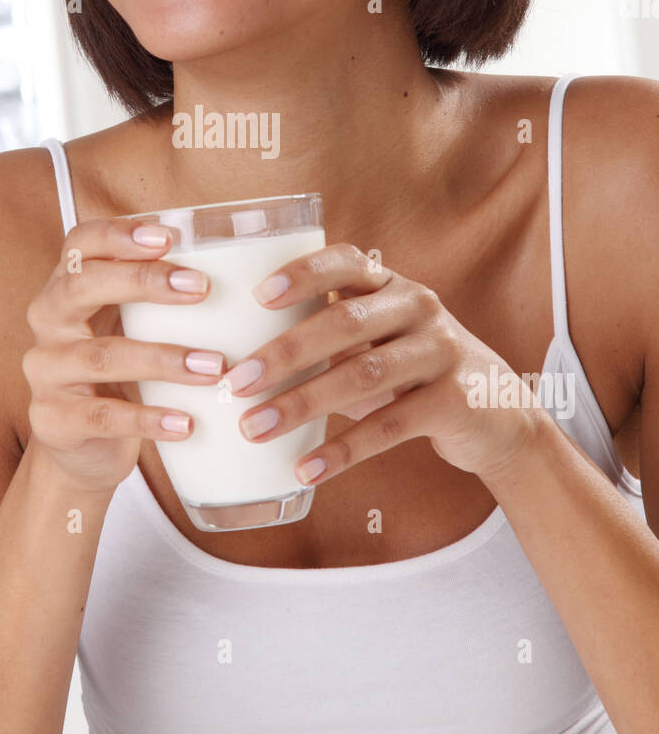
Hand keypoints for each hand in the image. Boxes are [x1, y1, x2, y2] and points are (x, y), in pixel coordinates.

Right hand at [22, 218, 223, 495]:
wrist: (87, 449)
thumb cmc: (122, 373)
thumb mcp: (133, 328)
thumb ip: (162, 297)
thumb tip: (244, 265)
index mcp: (67, 287)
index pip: (79, 244)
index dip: (118, 235)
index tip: (169, 237)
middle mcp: (47, 323)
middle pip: (81, 288)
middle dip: (142, 281)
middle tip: (201, 287)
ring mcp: (45, 374)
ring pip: (101, 357)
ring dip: (162, 359)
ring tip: (214, 366)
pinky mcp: (53, 422)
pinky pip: (103, 417)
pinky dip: (149, 419)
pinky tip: (187, 423)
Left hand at [222, 243, 540, 486]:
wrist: (497, 415)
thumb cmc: (411, 373)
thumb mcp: (378, 342)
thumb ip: (326, 336)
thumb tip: (238, 358)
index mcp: (391, 285)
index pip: (345, 262)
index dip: (301, 274)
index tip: (257, 296)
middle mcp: (419, 307)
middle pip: (345, 321)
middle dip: (284, 352)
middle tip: (235, 382)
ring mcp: (441, 352)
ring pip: (363, 375)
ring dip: (302, 404)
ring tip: (254, 428)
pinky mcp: (454, 401)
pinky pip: (390, 428)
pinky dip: (343, 452)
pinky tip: (305, 471)